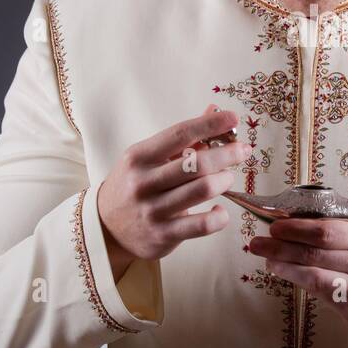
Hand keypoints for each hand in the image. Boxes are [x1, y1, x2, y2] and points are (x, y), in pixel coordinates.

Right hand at [97, 105, 249, 280]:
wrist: (105, 227)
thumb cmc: (134, 184)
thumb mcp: (148, 157)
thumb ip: (182, 138)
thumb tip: (215, 111)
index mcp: (140, 157)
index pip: (179, 133)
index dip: (210, 124)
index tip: (232, 118)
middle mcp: (144, 182)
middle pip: (196, 163)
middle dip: (227, 154)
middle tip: (243, 151)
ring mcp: (152, 210)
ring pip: (201, 190)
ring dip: (224, 181)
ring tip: (227, 178)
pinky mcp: (162, 235)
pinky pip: (202, 225)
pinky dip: (219, 217)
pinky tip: (220, 211)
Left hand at [247, 219, 347, 336]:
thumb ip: (338, 235)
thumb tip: (293, 228)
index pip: (327, 230)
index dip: (297, 228)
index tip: (275, 226)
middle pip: (316, 252)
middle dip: (282, 246)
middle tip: (258, 242)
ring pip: (314, 275)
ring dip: (284, 266)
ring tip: (266, 259)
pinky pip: (320, 293)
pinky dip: (298, 281)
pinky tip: (284, 274)